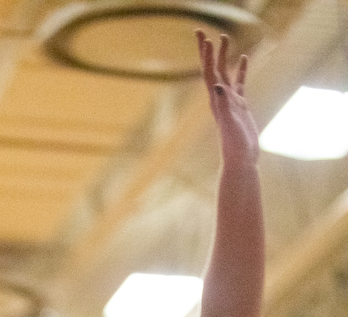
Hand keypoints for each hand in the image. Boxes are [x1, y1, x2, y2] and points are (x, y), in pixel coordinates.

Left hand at [197, 30, 258, 167]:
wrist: (241, 158)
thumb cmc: (234, 144)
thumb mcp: (229, 123)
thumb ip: (224, 105)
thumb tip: (219, 86)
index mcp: (216, 100)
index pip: (208, 72)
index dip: (206, 55)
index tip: (204, 37)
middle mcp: (220, 98)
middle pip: (212, 68)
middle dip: (207, 50)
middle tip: (201, 30)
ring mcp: (230, 101)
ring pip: (225, 72)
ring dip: (223, 55)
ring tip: (224, 37)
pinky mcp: (240, 105)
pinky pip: (239, 82)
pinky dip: (240, 69)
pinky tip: (244, 58)